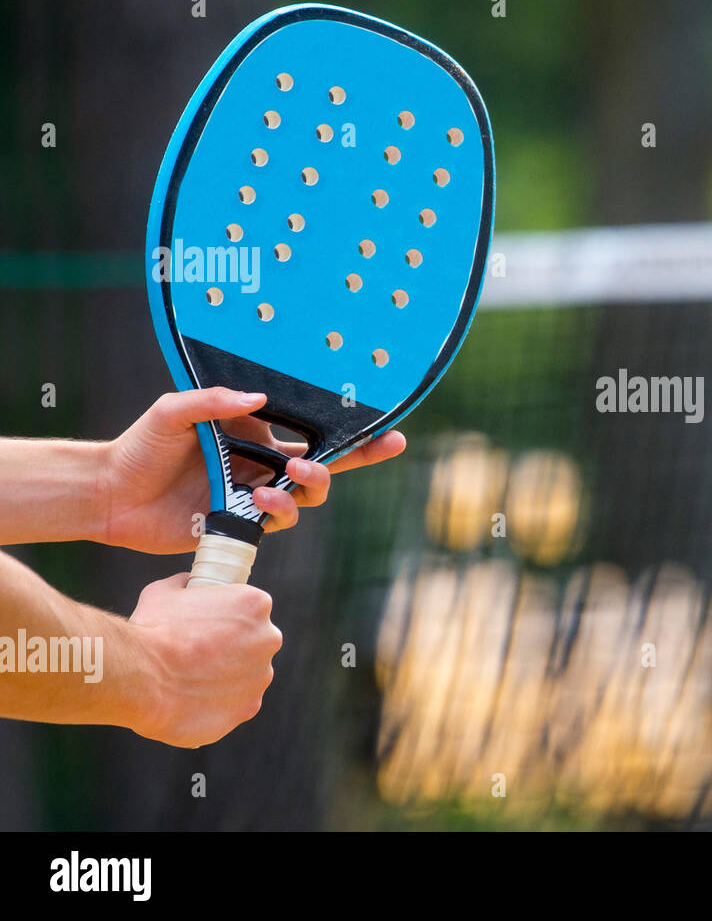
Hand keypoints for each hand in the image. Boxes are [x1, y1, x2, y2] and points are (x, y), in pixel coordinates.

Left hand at [102, 387, 405, 553]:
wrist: (111, 496)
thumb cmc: (140, 446)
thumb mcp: (173, 410)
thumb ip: (214, 402)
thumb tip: (261, 399)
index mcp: (256, 431)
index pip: (314, 429)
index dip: (354, 433)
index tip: (389, 430)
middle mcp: (263, 463)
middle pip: (326, 465)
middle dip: (352, 461)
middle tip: (347, 456)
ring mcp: (255, 495)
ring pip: (307, 496)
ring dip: (308, 488)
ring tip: (285, 482)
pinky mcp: (243, 524)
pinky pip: (278, 521)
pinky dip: (279, 511)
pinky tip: (259, 501)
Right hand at [126, 573, 282, 747]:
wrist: (142, 676)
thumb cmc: (153, 629)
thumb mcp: (164, 591)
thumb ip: (184, 584)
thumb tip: (187, 582)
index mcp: (256, 604)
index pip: (250, 608)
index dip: (228, 617)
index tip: (208, 626)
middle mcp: (268, 638)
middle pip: (255, 642)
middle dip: (233, 647)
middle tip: (199, 653)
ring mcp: (261, 675)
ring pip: (248, 674)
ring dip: (228, 676)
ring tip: (192, 679)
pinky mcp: (249, 707)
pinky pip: (239, 703)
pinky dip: (221, 703)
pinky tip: (196, 700)